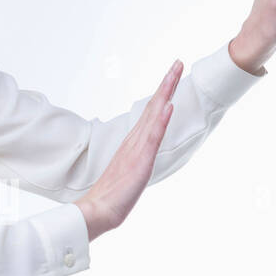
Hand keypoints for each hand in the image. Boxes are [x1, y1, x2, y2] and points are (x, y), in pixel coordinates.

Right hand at [75, 60, 183, 240]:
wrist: (97, 212)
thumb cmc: (110, 198)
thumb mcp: (128, 176)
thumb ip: (133, 163)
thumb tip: (139, 160)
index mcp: (132, 144)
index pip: (149, 113)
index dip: (162, 94)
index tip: (171, 76)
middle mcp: (134, 141)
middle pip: (153, 106)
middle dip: (167, 84)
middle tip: (178, 62)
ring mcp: (136, 149)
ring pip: (153, 115)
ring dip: (165, 92)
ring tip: (176, 73)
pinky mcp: (139, 162)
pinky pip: (151, 138)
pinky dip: (160, 120)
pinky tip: (168, 106)